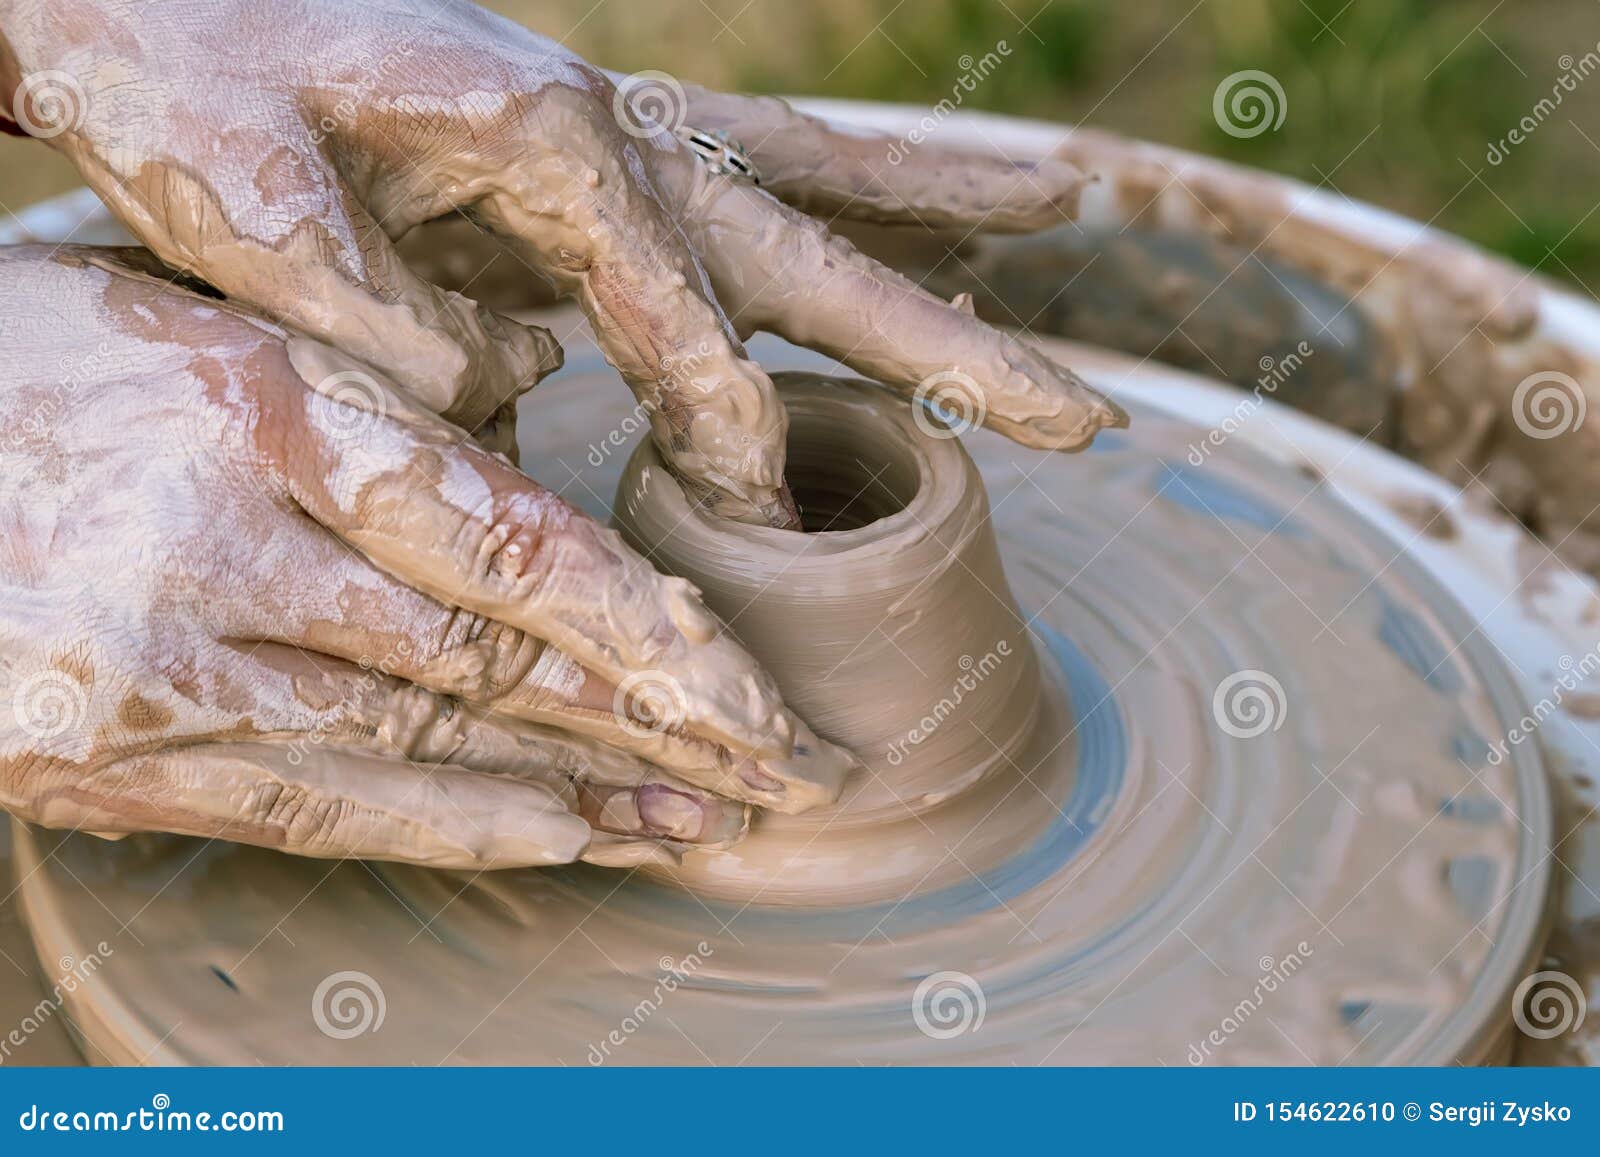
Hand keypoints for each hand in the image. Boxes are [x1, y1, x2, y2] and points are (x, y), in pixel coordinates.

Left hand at [0, 0, 1125, 524]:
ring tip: (1066, 207)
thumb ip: (381, 316)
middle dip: (951, 338)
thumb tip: (507, 390)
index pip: (683, 311)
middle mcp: (609, 121)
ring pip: (809, 177)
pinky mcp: (589, 155)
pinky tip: (915, 219)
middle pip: (814, 240)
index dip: (724, 420)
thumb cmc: (180, 79)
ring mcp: (609, 130)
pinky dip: (847, 198)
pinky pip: (745, 181)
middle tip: (1082, 415)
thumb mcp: (246, 201)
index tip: (752, 507)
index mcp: (544, 132)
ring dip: (937, 209)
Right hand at [0, 246, 851, 868]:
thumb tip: (527, 484)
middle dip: (662, 727)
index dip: (652, 634)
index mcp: (260, 407)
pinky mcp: (109, 763)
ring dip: (584, 791)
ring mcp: (159, 669)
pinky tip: (565, 837)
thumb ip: (360, 418)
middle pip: (497, 664)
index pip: (511, 545)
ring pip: (431, 749)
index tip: (757, 688)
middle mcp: (219, 542)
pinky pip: (324, 809)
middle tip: (787, 770)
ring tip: (703, 820)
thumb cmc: (29, 370)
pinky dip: (462, 823)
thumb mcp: (201, 338)